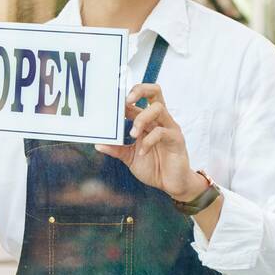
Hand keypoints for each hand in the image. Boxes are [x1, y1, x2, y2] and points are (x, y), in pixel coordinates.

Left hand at [94, 83, 204, 200]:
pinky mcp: (177, 140)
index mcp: (148, 120)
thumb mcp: (129, 157)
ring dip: (142, 119)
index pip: (140, 97)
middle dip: (139, 91)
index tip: (112, 99)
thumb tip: (98, 144)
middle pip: (155, 91)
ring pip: (158, 109)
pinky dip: (149, 141)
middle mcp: (160, 120)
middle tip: (126, 101)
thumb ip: (116, 149)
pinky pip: (162, 132)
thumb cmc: (153, 166)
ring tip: (132, 134)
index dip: (127, 95)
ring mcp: (170, 128)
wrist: (170, 184)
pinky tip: (142, 152)